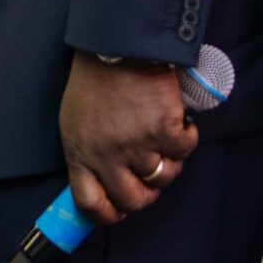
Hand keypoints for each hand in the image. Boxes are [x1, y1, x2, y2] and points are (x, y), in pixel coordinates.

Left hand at [57, 52, 197, 225]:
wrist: (117, 46)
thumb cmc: (95, 81)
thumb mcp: (75, 120)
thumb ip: (87, 153)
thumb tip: (102, 185)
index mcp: (79, 152)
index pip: (88, 203)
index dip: (107, 216)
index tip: (118, 213)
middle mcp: (106, 154)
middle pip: (134, 200)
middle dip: (147, 192)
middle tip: (150, 175)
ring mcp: (137, 144)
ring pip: (164, 176)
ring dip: (168, 161)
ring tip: (160, 137)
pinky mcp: (164, 130)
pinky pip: (185, 151)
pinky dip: (186, 137)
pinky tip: (177, 121)